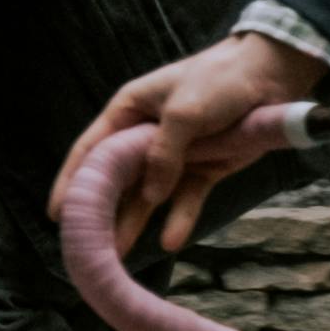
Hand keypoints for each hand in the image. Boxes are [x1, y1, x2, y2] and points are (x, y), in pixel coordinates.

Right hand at [65, 30, 329, 253]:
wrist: (272, 74)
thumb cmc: (219, 80)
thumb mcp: (184, 112)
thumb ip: (164, 153)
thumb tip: (150, 194)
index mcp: (129, 112)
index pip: (91, 150)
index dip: (72, 181)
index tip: (57, 214)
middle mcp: (146, 136)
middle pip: (117, 179)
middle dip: (103, 211)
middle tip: (88, 245)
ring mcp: (176, 155)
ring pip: (148, 195)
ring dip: (135, 222)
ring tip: (120, 256)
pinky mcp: (205, 168)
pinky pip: (186, 198)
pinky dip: (179, 218)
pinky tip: (170, 241)